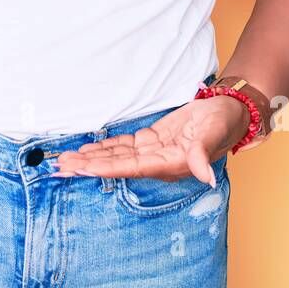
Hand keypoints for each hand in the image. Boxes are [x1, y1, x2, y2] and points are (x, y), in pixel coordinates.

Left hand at [52, 95, 253, 185]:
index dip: (105, 168)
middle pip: (115, 165)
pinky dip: (103, 148)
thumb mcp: (213, 134)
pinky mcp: (151, 139)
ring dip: (90, 159)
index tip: (82, 169)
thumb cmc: (223, 122)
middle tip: (59, 167)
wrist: (229, 111)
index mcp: (168, 164)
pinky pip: (122, 146)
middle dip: (88, 166)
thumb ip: (204, 155)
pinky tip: (86, 150)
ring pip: (115, 157)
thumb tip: (206, 177)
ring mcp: (152, 151)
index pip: (130, 168)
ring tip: (65, 161)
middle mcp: (156, 162)